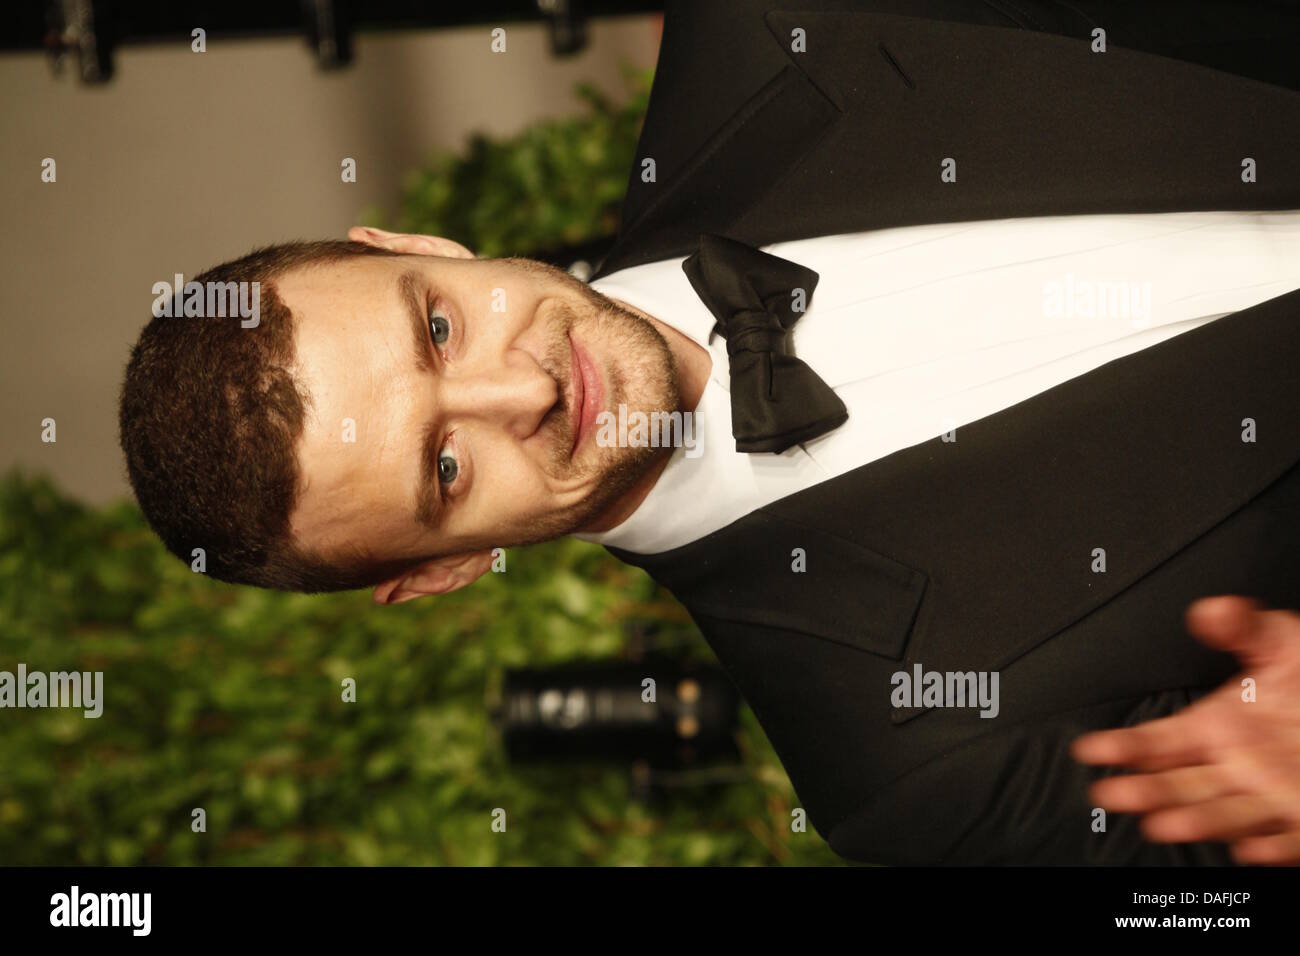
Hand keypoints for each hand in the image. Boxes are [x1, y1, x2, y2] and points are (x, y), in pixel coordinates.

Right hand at [1071, 596, 1299, 863]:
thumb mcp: (1280, 642)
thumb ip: (1241, 627)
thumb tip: (1208, 610)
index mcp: (1218, 727)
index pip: (1157, 741)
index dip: (1121, 745)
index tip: (1091, 748)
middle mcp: (1235, 764)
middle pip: (1178, 783)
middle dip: (1142, 790)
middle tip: (1110, 794)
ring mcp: (1268, 793)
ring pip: (1223, 812)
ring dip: (1194, 820)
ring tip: (1165, 824)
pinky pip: (1287, 838)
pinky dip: (1269, 847)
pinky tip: (1248, 848)